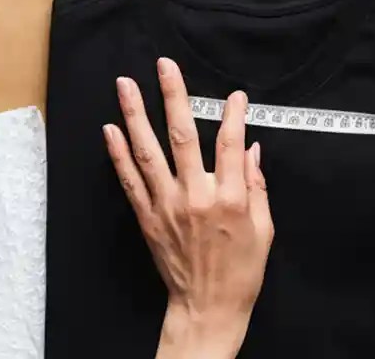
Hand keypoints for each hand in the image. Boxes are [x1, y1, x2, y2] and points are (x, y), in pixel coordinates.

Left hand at [103, 58, 272, 358]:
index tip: (234, 95)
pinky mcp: (148, 218)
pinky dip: (118, 153)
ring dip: (135, 114)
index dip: (232, 114)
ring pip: (148, 151)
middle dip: (173, 96)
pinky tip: (110, 129)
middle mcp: (196, 196)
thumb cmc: (240, 272)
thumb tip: (252, 149)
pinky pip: (129, 180)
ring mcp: (168, 206)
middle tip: (164, 66)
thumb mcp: (264, 230)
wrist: (208, 308)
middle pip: (183, 135)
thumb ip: (258, 186)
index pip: (230, 143)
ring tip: (125, 85)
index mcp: (231, 198)